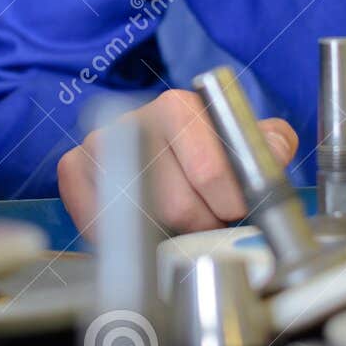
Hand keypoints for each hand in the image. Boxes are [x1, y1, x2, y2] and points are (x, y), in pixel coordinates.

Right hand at [57, 89, 298, 238]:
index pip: (210, 172)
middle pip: (175, 206)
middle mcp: (133, 120)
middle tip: (206, 223)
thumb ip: (270, 143)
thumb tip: (273, 148)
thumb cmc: (204, 151)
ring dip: (165, 237)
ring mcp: (98, 144)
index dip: (229, 205)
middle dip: (200, 226)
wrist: (156, 148)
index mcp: (178, 106)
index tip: (233, 210)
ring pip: (139, 221)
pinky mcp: (73, 170)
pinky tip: (141, 227)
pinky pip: (99, 225)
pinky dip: (125, 239)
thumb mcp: (247, 140)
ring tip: (178, 226)